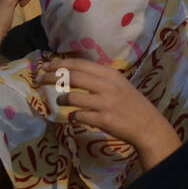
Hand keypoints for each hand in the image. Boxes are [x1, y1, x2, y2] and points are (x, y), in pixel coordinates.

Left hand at [41, 59, 181, 169]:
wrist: (147, 124)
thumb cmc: (130, 103)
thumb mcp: (118, 84)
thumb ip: (99, 77)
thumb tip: (72, 71)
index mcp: (110, 74)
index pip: (79, 64)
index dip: (60, 64)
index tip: (46, 66)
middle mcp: (107, 86)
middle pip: (72, 77)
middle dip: (51, 77)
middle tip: (39, 80)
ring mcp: (105, 103)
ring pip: (72, 97)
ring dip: (61, 99)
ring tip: (59, 101)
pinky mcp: (103, 119)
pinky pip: (79, 116)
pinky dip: (72, 116)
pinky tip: (72, 117)